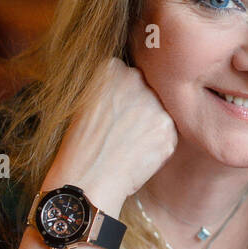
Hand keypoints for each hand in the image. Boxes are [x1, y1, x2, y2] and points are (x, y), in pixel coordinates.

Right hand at [44, 58, 177, 213]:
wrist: (87, 180)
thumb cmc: (79, 147)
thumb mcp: (85, 104)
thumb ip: (109, 90)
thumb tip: (127, 93)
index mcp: (110, 69)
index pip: (126, 73)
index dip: (122, 96)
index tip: (115, 111)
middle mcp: (135, 79)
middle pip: (146, 89)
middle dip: (140, 107)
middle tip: (124, 130)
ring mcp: (154, 103)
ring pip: (159, 111)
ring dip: (150, 125)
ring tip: (129, 146)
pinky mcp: (168, 128)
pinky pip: (167, 134)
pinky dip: (158, 145)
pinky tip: (138, 156)